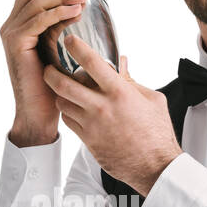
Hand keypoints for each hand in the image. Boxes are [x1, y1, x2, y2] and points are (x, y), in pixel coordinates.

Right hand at [0, 0, 89, 146]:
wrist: (39, 112)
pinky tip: (75, 12)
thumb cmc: (52, 86)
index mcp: (17, 25)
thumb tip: (82, 10)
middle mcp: (10, 26)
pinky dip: (57, 13)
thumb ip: (61, 29)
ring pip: (35, 3)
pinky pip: (38, 20)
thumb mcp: (57, 50)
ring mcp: (11, 34)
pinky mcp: (16, 44)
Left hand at [42, 33, 182, 195]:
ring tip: (61, 88)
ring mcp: (92, 126)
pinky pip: (68, 121)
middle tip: (49, 67)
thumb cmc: (157, 132)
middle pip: (63, 84)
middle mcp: (102, 107)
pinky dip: (67, 112)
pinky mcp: (88, 141)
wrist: (155, 167)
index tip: (69, 39)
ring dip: (59, 94)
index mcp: (120, 92)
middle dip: (51, 73)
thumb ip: (132, 81)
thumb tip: (122, 64)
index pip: (92, 63)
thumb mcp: (152, 100)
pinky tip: (72, 107)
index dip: (77, 47)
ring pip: (62, 103)